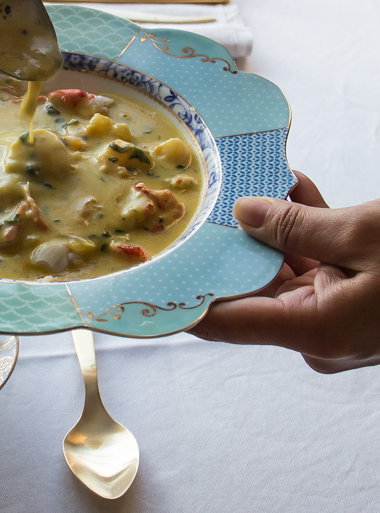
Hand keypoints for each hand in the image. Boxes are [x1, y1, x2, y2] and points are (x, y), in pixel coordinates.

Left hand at [191, 173, 379, 372]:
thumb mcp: (362, 236)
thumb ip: (297, 225)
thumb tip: (241, 212)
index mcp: (314, 330)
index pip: (223, 320)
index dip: (183, 293)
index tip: (153, 264)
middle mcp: (318, 336)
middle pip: (253, 287)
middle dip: (237, 238)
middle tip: (215, 194)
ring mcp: (335, 323)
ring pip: (284, 272)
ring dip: (277, 227)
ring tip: (263, 177)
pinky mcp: (351, 307)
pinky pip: (315, 270)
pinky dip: (307, 235)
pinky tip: (296, 189)